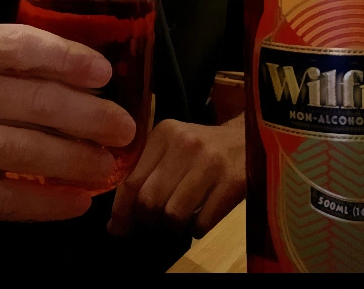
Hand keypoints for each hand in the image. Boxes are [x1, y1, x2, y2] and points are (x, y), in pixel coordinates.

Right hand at [0, 24, 135, 221]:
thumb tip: (101, 84)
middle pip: (37, 102)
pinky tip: (78, 203)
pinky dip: (46, 203)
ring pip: (26, 151)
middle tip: (125, 128)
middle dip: (91, 117)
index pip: (25, 46)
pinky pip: (5, 198)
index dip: (69, 59)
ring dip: (76, 160)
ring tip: (108, 165)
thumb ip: (29, 65)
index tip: (105, 74)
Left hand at [107, 113, 244, 239]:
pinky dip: (195, 230)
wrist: (246, 139)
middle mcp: (185, 144)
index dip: (121, 212)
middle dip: (147, 221)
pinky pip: (201, 224)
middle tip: (154, 222)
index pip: (131, 180)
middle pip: (149, 201)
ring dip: (171, 227)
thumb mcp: (172, 147)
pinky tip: (199, 217)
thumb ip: (144, 174)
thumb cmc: (201, 148)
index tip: (118, 229)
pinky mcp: (233, 183)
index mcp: (164, 133)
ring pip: (173, 215)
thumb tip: (117, 223)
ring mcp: (210, 163)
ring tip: (177, 220)